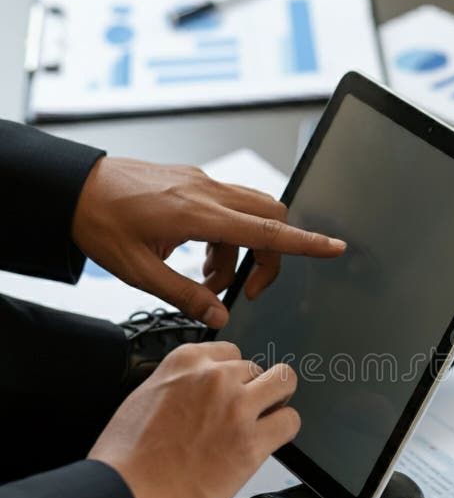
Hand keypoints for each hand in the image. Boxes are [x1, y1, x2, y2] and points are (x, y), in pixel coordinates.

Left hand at [72, 157, 345, 327]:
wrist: (74, 187)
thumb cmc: (101, 222)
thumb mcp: (140, 272)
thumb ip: (186, 296)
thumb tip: (220, 315)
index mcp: (198, 214)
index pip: (266, 231)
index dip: (305, 242)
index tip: (334, 247)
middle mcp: (207, 192)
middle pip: (270, 217)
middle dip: (270, 254)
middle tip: (242, 286)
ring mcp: (203, 183)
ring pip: (251, 213)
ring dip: (242, 249)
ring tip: (207, 279)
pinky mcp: (195, 182)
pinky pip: (229, 208)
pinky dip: (226, 237)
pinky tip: (198, 257)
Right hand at [88, 342, 299, 497]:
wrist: (126, 496)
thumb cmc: (127, 458)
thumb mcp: (145, 397)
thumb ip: (180, 385)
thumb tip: (201, 391)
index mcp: (185, 362)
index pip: (232, 352)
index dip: (234, 376)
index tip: (232, 391)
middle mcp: (214, 378)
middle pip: (258, 368)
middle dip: (254, 391)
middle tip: (245, 414)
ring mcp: (236, 408)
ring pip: (284, 383)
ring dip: (277, 403)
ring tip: (264, 423)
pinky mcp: (252, 442)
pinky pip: (290, 421)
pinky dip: (284, 430)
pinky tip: (267, 442)